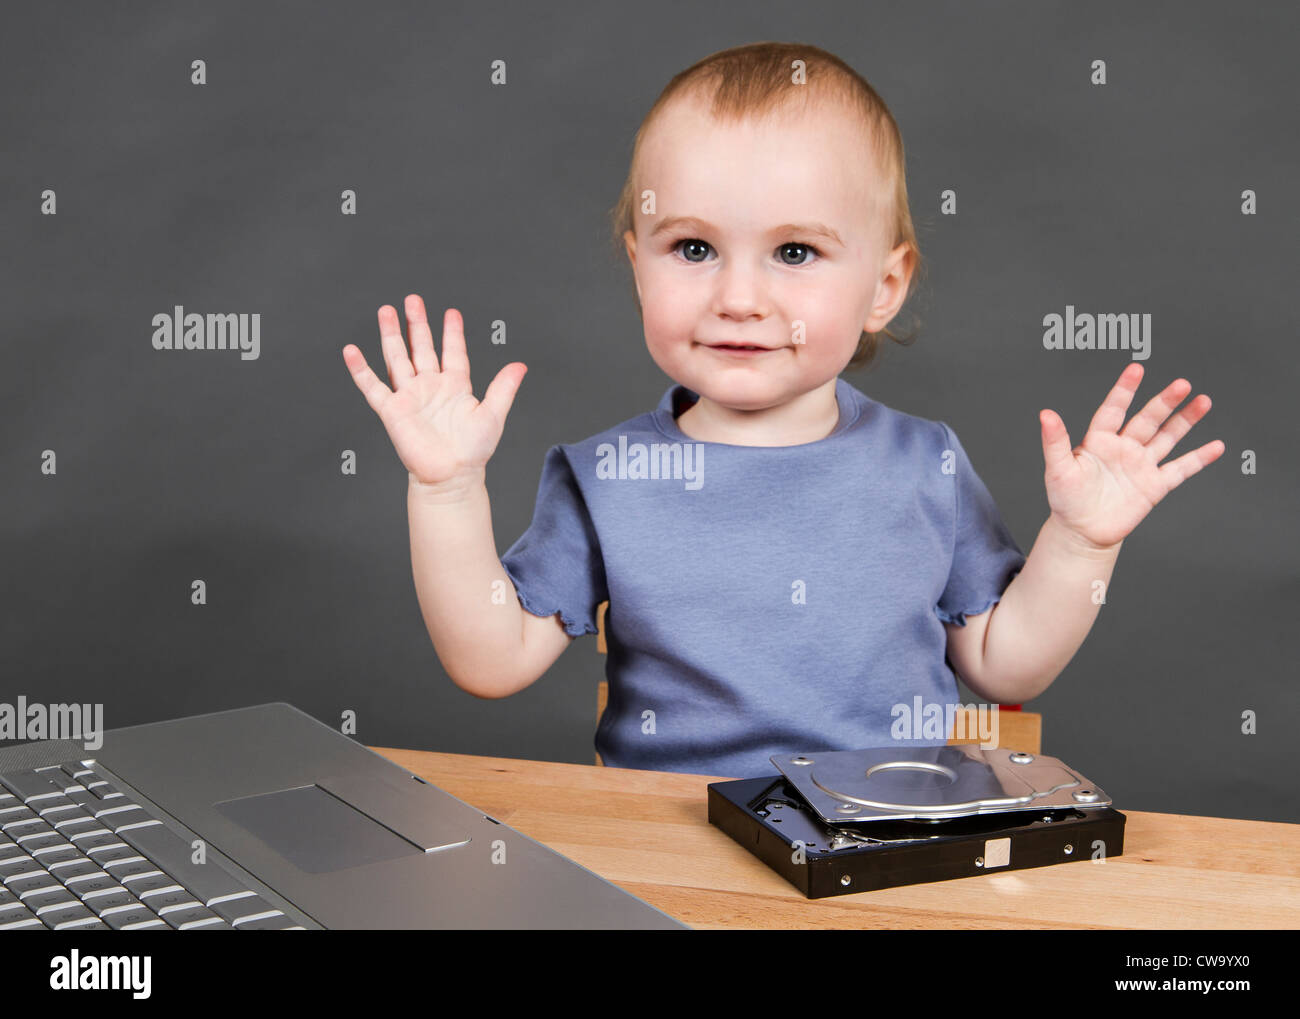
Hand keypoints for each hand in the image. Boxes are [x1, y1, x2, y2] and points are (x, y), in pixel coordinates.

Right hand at [342, 295, 526, 486]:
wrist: (451, 476)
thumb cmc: (473, 451)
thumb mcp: (493, 414)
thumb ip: (504, 387)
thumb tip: (521, 365)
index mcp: (455, 386)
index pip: (452, 352)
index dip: (452, 333)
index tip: (451, 312)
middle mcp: (430, 387)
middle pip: (421, 348)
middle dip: (417, 323)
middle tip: (413, 299)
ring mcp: (409, 397)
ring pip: (397, 358)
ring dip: (391, 335)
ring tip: (386, 311)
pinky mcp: (392, 411)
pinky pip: (372, 387)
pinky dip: (361, 370)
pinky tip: (351, 351)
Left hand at [1039, 363, 1223, 549]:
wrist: (1082, 532)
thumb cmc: (1065, 500)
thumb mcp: (1057, 470)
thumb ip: (1054, 442)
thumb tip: (1045, 414)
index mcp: (1099, 441)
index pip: (1113, 409)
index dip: (1124, 390)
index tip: (1136, 369)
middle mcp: (1124, 448)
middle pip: (1147, 420)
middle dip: (1165, 402)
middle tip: (1182, 384)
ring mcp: (1141, 465)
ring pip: (1168, 438)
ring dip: (1186, 421)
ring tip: (1203, 401)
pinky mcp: (1155, 486)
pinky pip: (1181, 469)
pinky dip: (1199, 458)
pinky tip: (1216, 446)